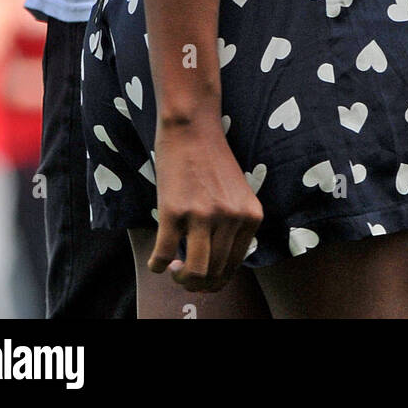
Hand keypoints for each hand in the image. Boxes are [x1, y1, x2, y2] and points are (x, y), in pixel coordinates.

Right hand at [148, 117, 262, 291]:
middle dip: (197, 283)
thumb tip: (216, 269)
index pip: (234, 266)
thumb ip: (234, 225)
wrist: (192, 125)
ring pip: (194, 273)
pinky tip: (156, 261)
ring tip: (173, 270)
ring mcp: (204, 215)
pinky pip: (163, 256)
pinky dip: (157, 266)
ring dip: (181, 280)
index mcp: (251, 216)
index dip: (215, 278)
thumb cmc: (210, 159)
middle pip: (215, 274)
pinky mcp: (174, 211)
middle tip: (183, 274)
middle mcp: (232, 218)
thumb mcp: (236, 193)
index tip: (201, 273)